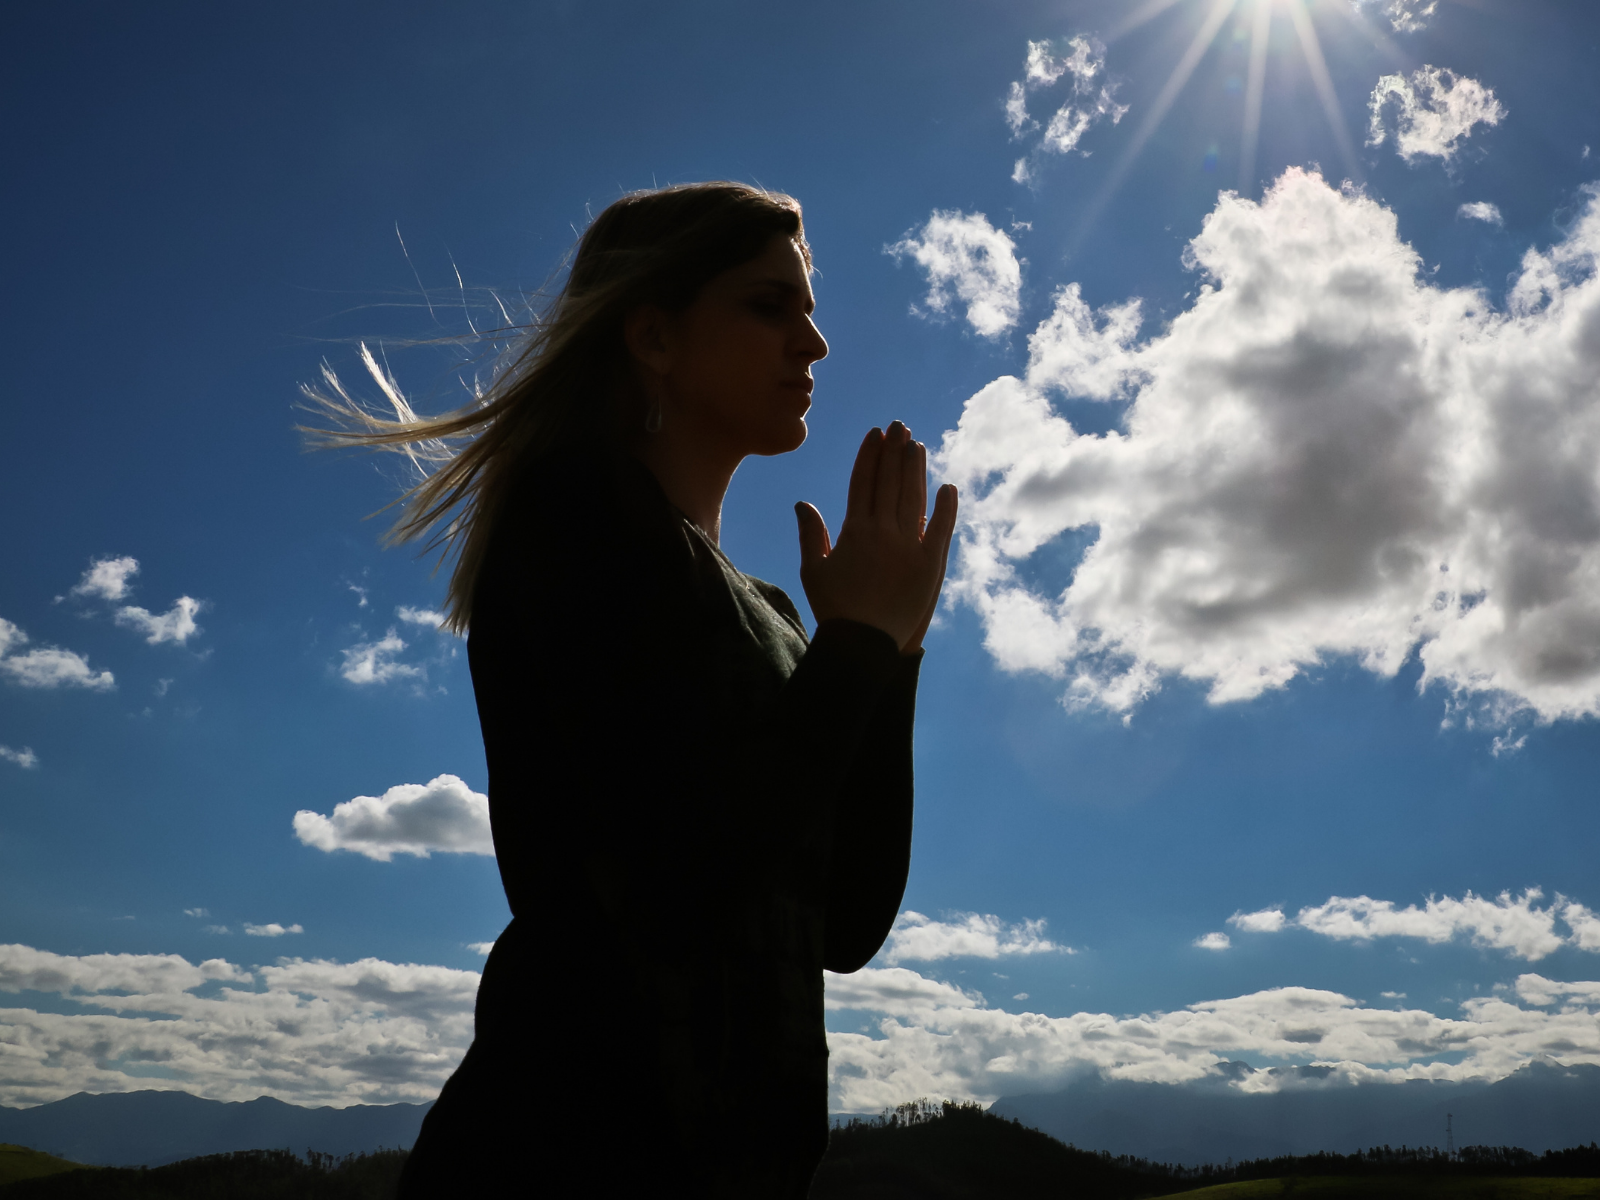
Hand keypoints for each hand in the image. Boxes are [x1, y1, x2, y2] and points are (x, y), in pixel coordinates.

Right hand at [795, 422, 958, 652]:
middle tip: (899, 427)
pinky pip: (941, 530)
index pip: (863, 482)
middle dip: (894, 451)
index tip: (875, 435)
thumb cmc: (834, 609)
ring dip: (916, 470)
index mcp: (854, 531)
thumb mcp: (813, 571)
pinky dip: (947, 508)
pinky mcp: (930, 565)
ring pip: (914, 498)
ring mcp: (909, 547)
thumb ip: (810, 534)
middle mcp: (883, 532)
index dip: (870, 456)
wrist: (862, 645)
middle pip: (890, 483)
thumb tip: (803, 503)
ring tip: (917, 446)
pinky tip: (948, 487)